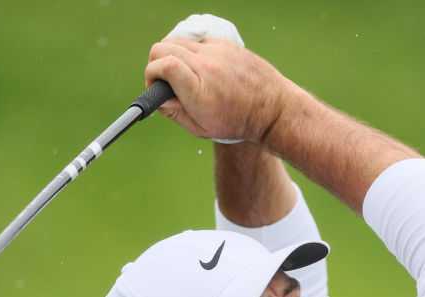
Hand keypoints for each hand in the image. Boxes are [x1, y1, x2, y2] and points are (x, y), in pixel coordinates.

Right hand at [145, 37, 288, 144]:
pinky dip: (193, 52)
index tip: (155, 85)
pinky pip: (198, 41)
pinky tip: (202, 69)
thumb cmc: (237, 123)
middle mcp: (206, 65)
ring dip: (173, 56)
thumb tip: (157, 98)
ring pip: (178, 41)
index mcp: (198, 88)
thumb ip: (174, 112)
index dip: (151, 74)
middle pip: (163, 48)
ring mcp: (217, 50)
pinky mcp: (226, 43)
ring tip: (183, 75)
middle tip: (164, 81)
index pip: (162, 64)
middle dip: (157, 63)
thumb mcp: (201, 128)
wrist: (273, 109)